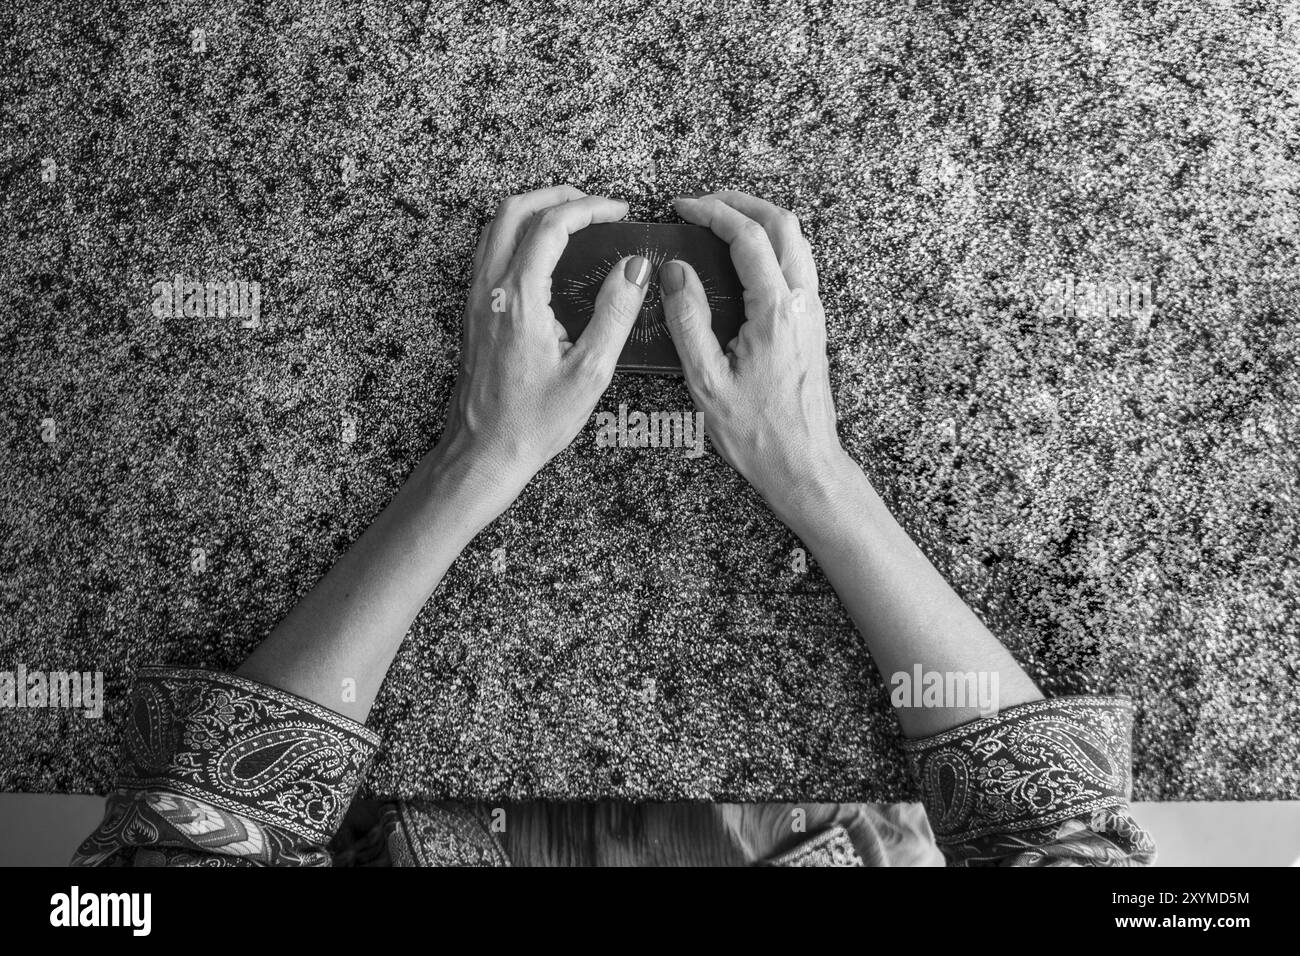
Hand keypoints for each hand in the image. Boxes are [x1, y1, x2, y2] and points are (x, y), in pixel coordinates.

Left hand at [437, 185, 651, 499]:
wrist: (483, 451)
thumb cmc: (533, 421)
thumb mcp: (590, 371)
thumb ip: (615, 312)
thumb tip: (636, 267)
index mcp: (519, 297)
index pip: (551, 225)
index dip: (590, 208)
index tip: (618, 212)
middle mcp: (490, 288)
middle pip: (514, 210)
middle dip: (558, 196)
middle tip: (595, 205)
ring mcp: (476, 298)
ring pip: (495, 226)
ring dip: (534, 211)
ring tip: (572, 219)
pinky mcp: (473, 312)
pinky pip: (489, 250)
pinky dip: (517, 234)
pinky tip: (543, 253)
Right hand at [661, 191, 849, 518]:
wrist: (805, 466)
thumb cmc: (757, 434)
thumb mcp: (706, 381)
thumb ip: (689, 319)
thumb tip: (674, 271)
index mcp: (776, 312)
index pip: (747, 236)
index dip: (711, 211)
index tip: (680, 207)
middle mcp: (803, 303)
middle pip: (782, 223)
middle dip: (740, 202)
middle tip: (702, 204)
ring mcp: (813, 312)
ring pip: (796, 241)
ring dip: (759, 220)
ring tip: (720, 223)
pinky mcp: (813, 326)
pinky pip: (798, 265)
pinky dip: (770, 245)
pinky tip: (742, 261)